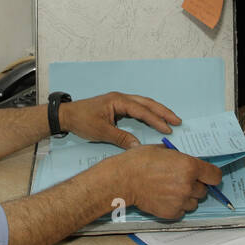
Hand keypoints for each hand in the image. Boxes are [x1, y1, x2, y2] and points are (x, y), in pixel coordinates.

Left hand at [59, 92, 180, 148]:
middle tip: (177, 121)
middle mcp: (121, 98)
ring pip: (143, 104)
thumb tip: (138, 146)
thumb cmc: (82, 120)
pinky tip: (154, 120)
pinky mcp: (117, 107)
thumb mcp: (101, 131)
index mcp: (118, 101)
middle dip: (163, 112)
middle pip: (147, 103)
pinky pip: (137, 108)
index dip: (156, 120)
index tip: (167, 129)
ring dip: (157, 111)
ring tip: (171, 119)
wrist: (66, 115)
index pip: (142, 110)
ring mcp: (120, 101)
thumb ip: (120, 138)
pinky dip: (148, 113)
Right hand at [112, 145, 221, 219]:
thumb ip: (181, 159)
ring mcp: (180, 201)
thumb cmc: (139, 162)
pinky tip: (164, 198)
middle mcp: (188, 185)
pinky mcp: (172, 213)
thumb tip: (189, 163)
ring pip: (194, 202)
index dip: (211, 176)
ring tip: (170, 190)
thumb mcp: (164, 151)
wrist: (123, 179)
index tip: (208, 177)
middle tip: (180, 181)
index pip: (215, 176)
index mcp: (189, 167)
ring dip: (187, 197)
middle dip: (195, 186)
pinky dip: (176, 206)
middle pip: (204, 190)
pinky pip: (182, 211)